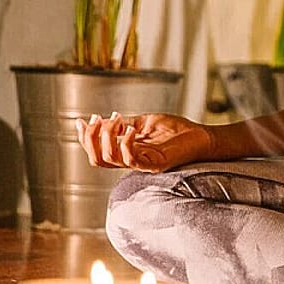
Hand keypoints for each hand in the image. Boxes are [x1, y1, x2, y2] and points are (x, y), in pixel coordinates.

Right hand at [75, 111, 214, 171]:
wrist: (202, 137)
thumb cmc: (177, 131)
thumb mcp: (145, 122)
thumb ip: (125, 123)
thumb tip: (105, 120)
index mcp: (127, 152)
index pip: (97, 152)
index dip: (84, 139)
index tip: (81, 120)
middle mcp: (131, 161)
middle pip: (97, 160)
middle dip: (89, 138)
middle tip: (96, 119)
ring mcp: (142, 164)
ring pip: (110, 159)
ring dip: (106, 136)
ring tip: (116, 119)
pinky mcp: (155, 165)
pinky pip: (132, 160)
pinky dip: (126, 142)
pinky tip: (131, 128)